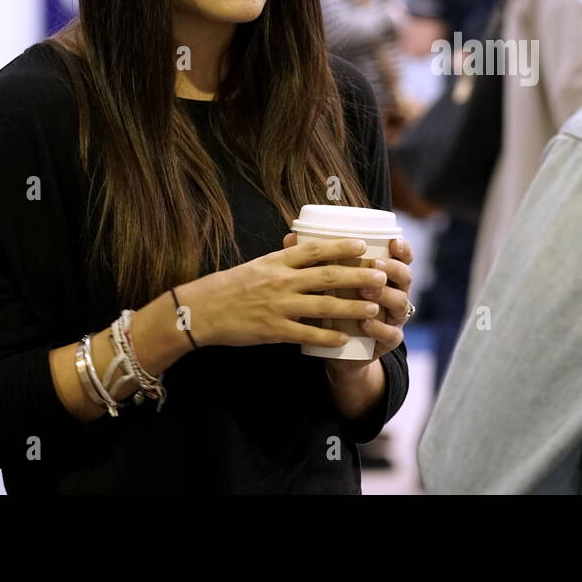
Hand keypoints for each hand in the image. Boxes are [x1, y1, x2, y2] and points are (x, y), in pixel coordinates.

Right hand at [179, 238, 388, 348]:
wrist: (200, 311)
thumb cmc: (230, 286)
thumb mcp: (257, 264)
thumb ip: (283, 258)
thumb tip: (302, 244)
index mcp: (277, 262)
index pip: (315, 250)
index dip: (341, 247)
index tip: (363, 245)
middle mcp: (281, 281)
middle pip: (327, 277)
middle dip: (358, 276)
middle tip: (381, 276)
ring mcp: (278, 306)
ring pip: (323, 306)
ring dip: (352, 307)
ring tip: (374, 307)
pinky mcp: (273, 330)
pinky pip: (306, 334)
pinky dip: (327, 336)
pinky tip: (345, 338)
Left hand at [281, 233, 414, 376]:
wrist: (340, 350)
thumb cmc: (335, 308)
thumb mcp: (328, 283)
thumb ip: (314, 260)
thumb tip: (290, 237)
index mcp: (385, 274)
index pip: (401, 258)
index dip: (402, 249)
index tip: (393, 240)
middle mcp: (394, 293)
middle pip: (404, 276)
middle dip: (392, 268)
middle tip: (375, 264)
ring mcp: (393, 318)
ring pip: (400, 303)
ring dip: (385, 296)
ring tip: (367, 292)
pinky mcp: (388, 341)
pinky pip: (390, 334)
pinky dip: (379, 328)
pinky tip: (366, 323)